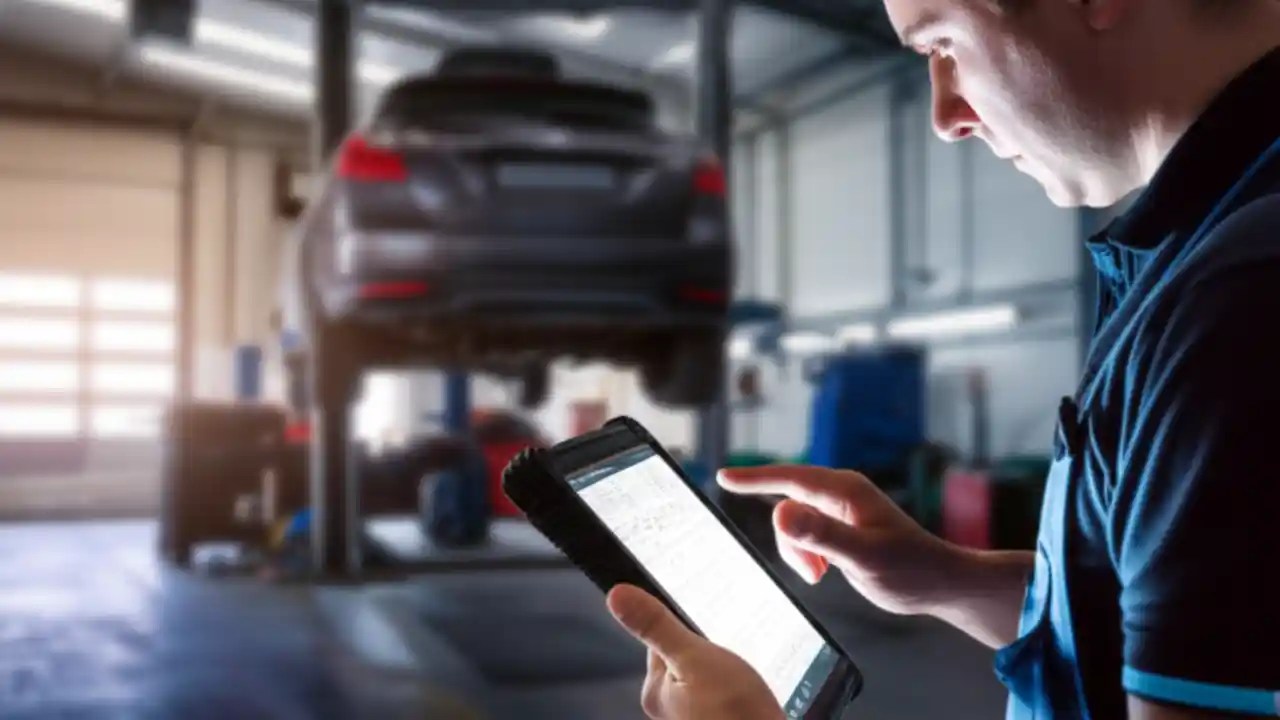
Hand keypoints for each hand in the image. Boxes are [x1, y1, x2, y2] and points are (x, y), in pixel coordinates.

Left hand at [606, 584, 782, 719]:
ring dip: (725, 672)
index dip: (686, 634)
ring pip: (707, 677)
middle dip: (709, 654)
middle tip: (727, 664)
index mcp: (655, 691)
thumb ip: (658, 627)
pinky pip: (722, 695)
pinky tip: (746, 695)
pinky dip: (735, 690)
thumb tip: (617, 596)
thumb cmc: (733, 712)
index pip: (660, 643)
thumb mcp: (694, 658)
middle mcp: (669, 709)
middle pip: (686, 660)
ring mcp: (694, 717)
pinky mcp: (717, 719)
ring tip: (740, 681)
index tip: (704, 637)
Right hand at [718, 465, 961, 615]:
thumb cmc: (909, 570)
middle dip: (789, 541)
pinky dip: (806, 555)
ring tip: (823, 576)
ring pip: (794, 524)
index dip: (754, 478)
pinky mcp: (841, 526)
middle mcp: (840, 493)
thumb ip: (821, 535)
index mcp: (844, 491)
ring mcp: (840, 509)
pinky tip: (826, 572)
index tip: (723, 476)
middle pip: (788, 506)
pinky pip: (806, 534)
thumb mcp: (863, 556)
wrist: (939, 584)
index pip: (788, 478)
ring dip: (798, 552)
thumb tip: (780, 512)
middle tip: (814, 575)